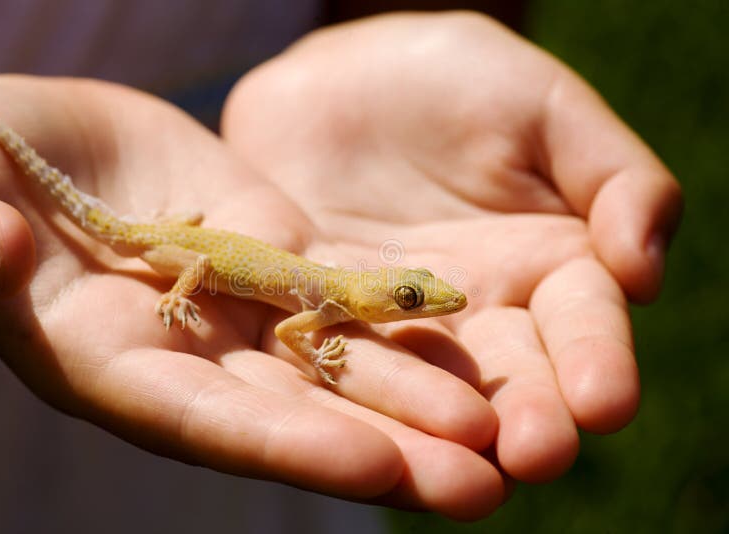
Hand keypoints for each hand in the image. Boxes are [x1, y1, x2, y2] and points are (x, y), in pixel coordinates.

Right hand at [0, 75, 502, 519]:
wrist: (28, 139)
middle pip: (291, 413)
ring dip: (413, 394)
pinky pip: (339, 291)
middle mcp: (184, 352)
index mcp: (102, 359)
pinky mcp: (271, 254)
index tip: (375, 470)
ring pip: (332, 359)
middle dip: (382, 447)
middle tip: (480, 484)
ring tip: (501, 428)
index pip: (200, 420)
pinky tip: (464, 332)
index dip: (284, 448)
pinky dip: (398, 314)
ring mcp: (235, 306)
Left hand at [223, 11, 681, 490]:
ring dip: (444, 432)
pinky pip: (343, 354)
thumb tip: (643, 270)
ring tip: (463, 476)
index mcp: (549, 263)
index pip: (583, 321)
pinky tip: (364, 431)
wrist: (343, 74)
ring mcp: (401, 323)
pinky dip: (355, 393)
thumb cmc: (457, 79)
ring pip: (428, 386)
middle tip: (532, 454)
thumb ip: (612, 178)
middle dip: (527, 418)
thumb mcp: (542, 107)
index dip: (596, 359)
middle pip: (512, 375)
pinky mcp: (329, 316)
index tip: (603, 400)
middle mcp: (481, 310)